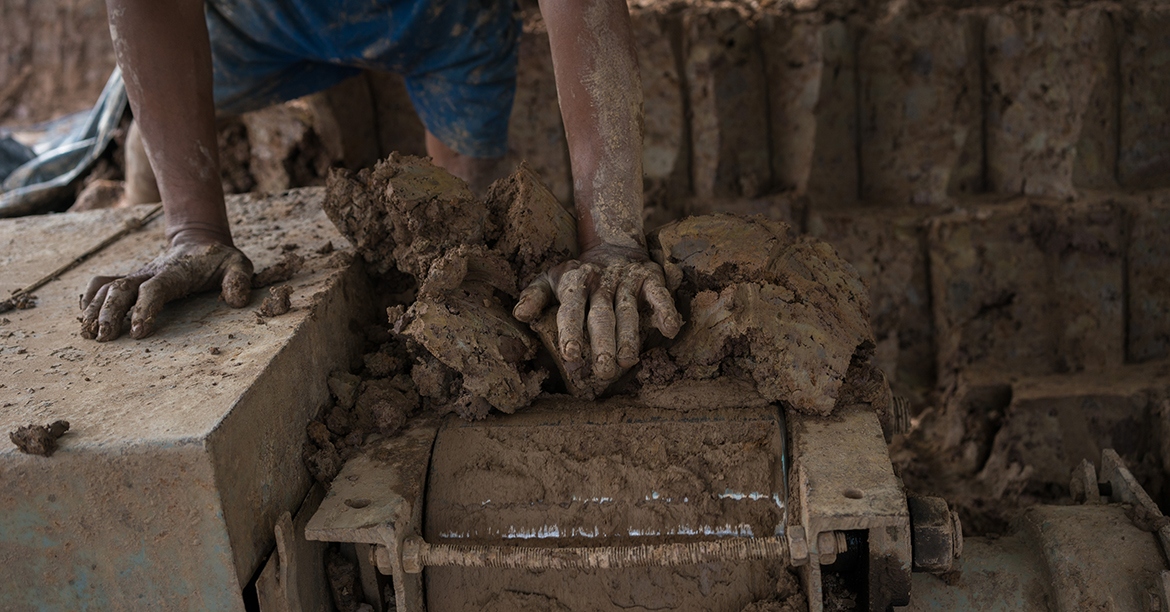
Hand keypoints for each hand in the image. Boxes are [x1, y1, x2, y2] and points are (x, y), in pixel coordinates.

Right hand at [80, 233, 252, 340]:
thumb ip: (238, 280)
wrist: (199, 241)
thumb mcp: (238, 265)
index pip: (155, 289)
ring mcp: (138, 275)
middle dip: (110, 312)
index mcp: (175, 272)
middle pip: (122, 289)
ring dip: (95, 309)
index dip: (145, 308)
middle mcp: (150, 273)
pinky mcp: (131, 279)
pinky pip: (104, 283)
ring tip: (87, 333)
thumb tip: (237, 300)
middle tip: (103, 337)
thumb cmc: (219, 260)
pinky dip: (90, 298)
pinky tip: (83, 317)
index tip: (138, 331)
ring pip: (108, 287)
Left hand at [513, 244, 681, 379]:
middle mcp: (600, 281)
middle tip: (602, 370)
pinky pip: (659, 294)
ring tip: (628, 362)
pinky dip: (665, 310)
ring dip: (629, 336)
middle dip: (602, 342)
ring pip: (628, 311)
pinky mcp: (649, 278)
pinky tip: (669, 330)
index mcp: (574, 282)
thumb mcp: (550, 278)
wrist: (613, 245)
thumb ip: (534, 296)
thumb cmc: (577, 275)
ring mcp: (626, 280)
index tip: (571, 354)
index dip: (571, 331)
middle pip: (601, 315)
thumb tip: (519, 315)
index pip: (571, 309)